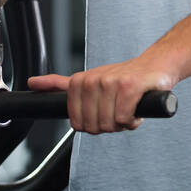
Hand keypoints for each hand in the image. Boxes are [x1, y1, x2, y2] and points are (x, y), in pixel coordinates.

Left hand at [28, 52, 176, 133]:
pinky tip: (137, 110)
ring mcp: (110, 82)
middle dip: (110, 125)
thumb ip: (60, 84)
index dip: (94, 124)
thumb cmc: (125, 76)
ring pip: (109, 123)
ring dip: (124, 123)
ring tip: (130, 109)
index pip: (78, 123)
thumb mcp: (89, 79)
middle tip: (120, 112)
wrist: (157, 64)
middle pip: (94, 126)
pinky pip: (123, 118)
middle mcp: (92, 81)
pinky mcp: (129, 86)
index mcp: (80, 81)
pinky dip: (133, 121)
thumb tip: (33, 83)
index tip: (105, 113)